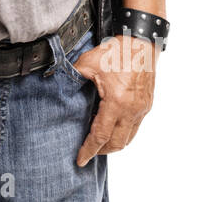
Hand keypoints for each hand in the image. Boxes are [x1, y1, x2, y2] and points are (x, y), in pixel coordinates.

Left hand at [74, 34, 157, 166]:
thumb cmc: (116, 51)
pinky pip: (135, 127)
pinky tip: (112, 127)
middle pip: (116, 143)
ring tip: (99, 143)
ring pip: (128, 138)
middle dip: (101, 151)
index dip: (89, 150)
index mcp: (116, 102)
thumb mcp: (89, 62)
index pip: (100, 136)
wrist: (141, 41)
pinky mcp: (147, 105)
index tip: (80, 160)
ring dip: (114, 144)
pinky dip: (123, 133)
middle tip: (88, 152)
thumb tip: (56, 81)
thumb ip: (73, 76)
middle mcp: (131, 110)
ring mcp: (142, 109)